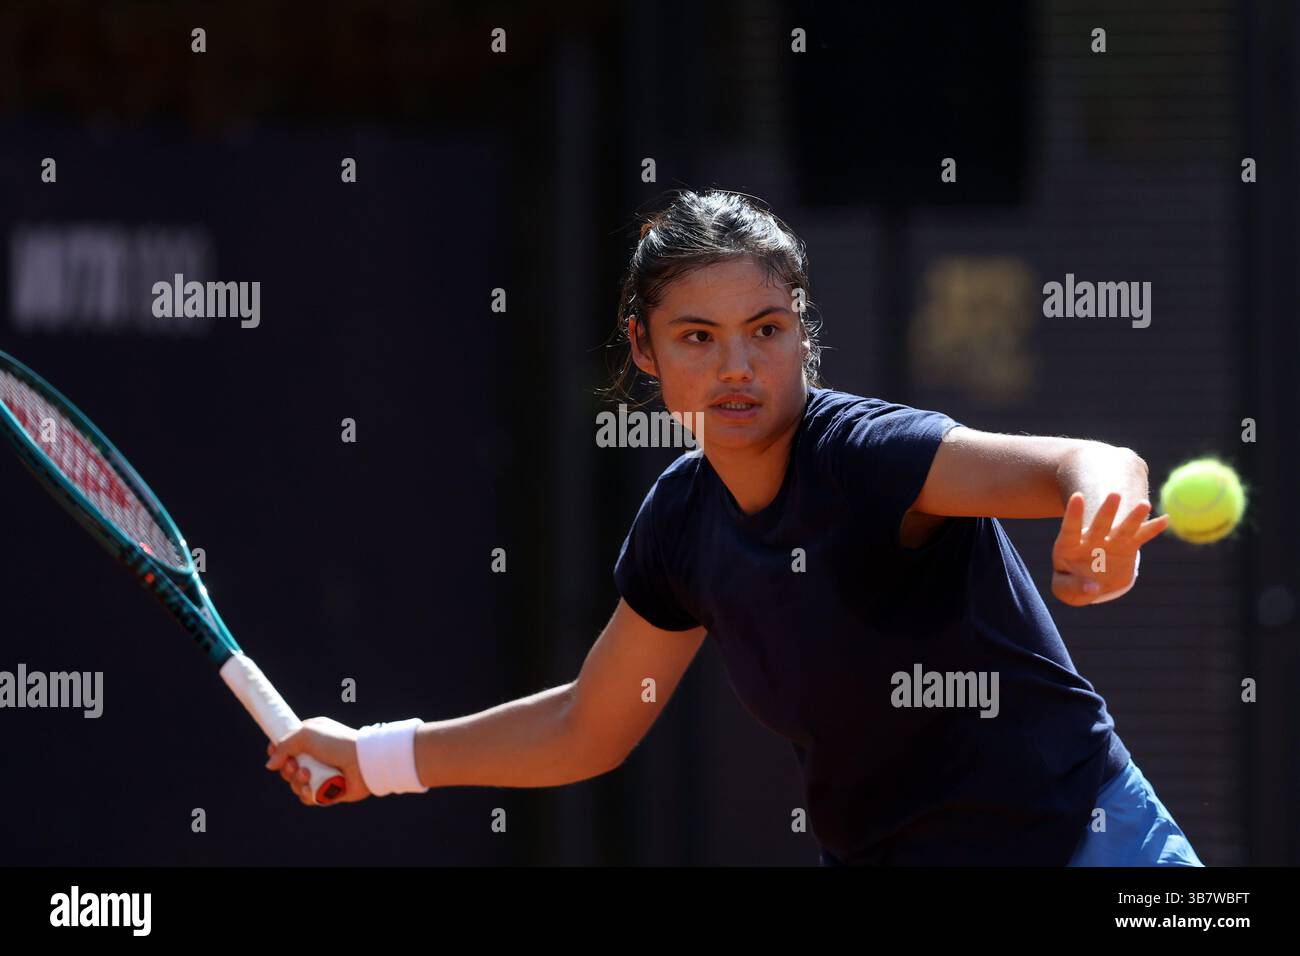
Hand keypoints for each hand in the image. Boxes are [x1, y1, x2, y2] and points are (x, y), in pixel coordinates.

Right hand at [265, 716, 371, 805]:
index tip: (276, 755)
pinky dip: (307, 794)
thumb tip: (270, 765)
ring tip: (309, 775)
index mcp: (310, 738)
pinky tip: (312, 789)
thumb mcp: (306, 734)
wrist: (363, 761)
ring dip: (298, 782)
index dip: (278, 753)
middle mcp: (315, 756)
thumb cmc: (337, 743)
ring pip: (296, 784)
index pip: (286, 747)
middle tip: (297, 766)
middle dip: (288, 769)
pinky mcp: (327, 790)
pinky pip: (307, 797)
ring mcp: (320, 773)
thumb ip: (284, 746)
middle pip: (287, 768)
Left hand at [1051, 491, 1167, 606]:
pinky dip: (1152, 529)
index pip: (1070, 528)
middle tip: (1114, 494)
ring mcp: (1110, 542)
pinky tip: (1165, 519)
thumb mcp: (1064, 589)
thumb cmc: (1070, 584)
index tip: (1077, 496)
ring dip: (1133, 517)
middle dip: (1107, 511)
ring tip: (1144, 504)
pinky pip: (1140, 537)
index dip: (1074, 514)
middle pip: (1099, 525)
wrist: (1088, 584)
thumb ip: (1073, 587)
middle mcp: (1091, 540)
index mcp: (1069, 547)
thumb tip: (1093, 588)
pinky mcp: (1126, 547)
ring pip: (1123, 529)